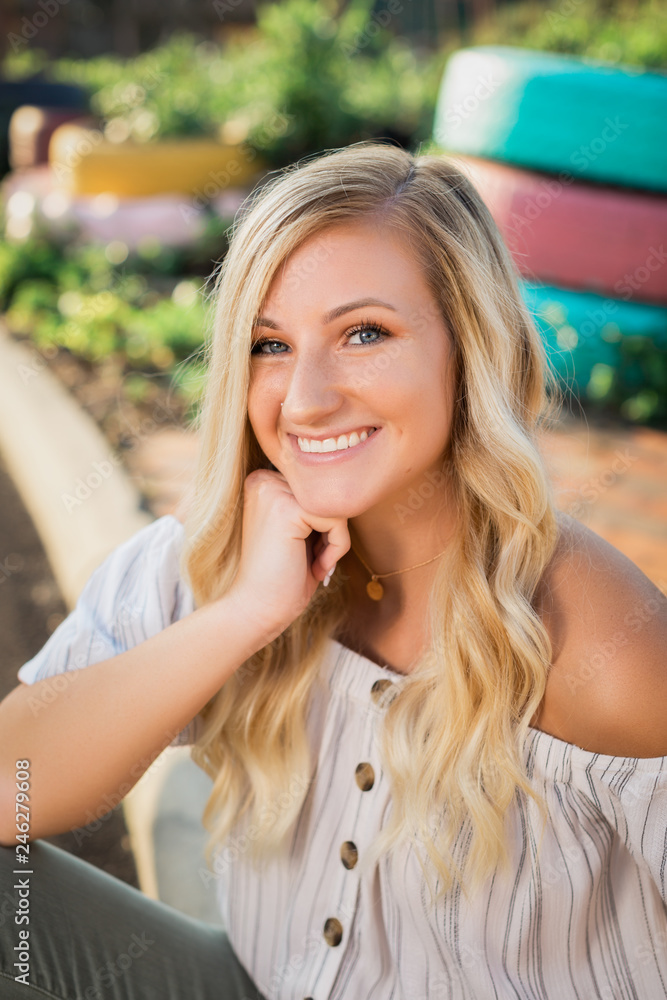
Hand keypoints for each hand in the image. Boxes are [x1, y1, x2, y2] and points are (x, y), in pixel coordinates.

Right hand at [229, 469, 350, 640]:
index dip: (324, 523)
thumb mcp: (301, 530)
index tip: (308, 550)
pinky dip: (336, 549)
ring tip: (313, 564)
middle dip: (330, 531)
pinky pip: (337, 520)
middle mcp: (264, 480)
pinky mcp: (286, 510)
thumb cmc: (283, 575)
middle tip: (310, 560)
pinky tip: (316, 568)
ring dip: (334, 541)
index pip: (320, 489)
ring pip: (336, 505)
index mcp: (263, 482)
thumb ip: (316, 504)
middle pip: (329, 494)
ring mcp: (272, 492)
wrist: (258, 610)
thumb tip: (351, 487)